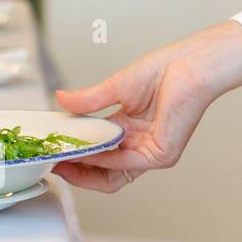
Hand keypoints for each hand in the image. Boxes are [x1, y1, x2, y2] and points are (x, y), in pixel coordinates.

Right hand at [52, 21, 241, 192]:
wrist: (188, 66)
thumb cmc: (163, 71)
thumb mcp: (115, 88)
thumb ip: (87, 101)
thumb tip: (60, 101)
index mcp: (129, 130)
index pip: (98, 153)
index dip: (75, 156)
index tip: (54, 150)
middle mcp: (139, 145)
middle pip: (103, 172)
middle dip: (76, 172)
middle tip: (53, 163)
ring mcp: (149, 153)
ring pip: (111, 175)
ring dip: (83, 169)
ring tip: (61, 159)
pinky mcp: (160, 156)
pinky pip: (123, 165)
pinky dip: (100, 160)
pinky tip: (83, 152)